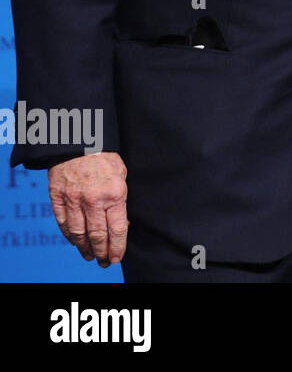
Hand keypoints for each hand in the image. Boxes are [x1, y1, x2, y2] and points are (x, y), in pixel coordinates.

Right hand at [47, 152, 128, 266]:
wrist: (79, 140)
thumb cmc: (104, 158)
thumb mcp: (121, 175)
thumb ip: (120, 200)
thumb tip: (122, 224)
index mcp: (114, 194)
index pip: (117, 229)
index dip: (118, 247)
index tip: (118, 257)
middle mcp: (93, 200)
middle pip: (98, 235)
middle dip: (102, 252)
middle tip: (104, 262)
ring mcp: (73, 200)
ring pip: (78, 233)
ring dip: (84, 248)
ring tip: (90, 256)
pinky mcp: (57, 198)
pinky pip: (62, 223)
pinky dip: (69, 236)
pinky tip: (75, 242)